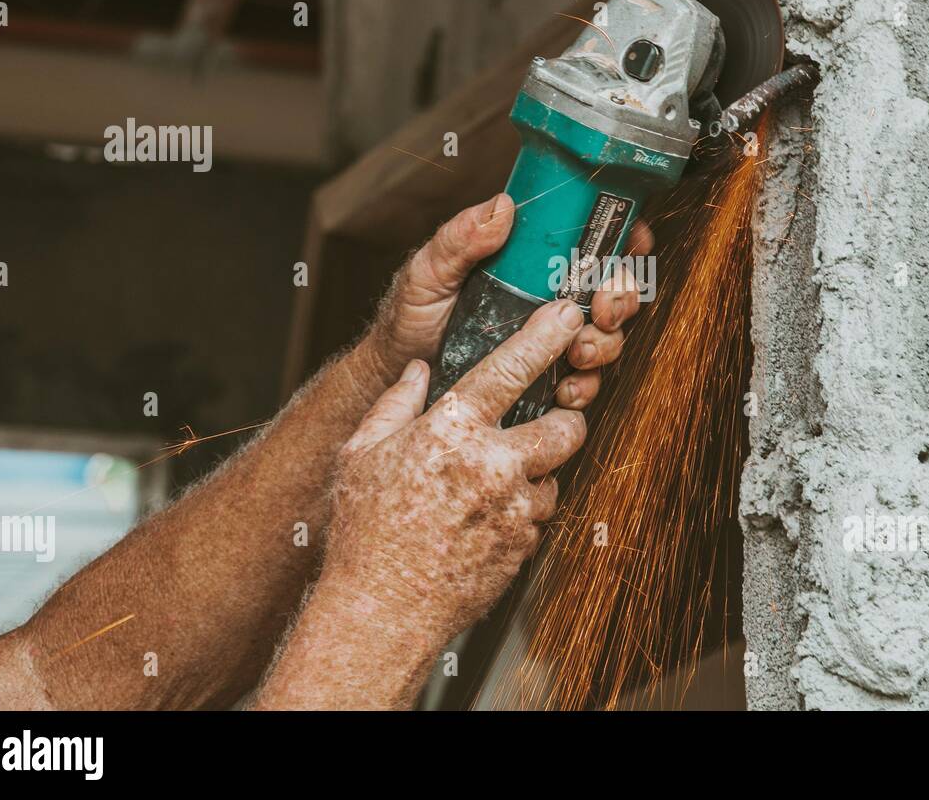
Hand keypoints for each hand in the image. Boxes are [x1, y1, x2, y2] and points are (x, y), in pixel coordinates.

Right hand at [327, 297, 588, 640]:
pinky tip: (483, 523)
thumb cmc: (364, 532)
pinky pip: (538, 517)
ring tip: (493, 485)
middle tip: (548, 421)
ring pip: (554, 475)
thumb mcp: (360, 455)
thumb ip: (394, 405)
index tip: (568, 315)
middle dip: (566, 418)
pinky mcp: (524, 545)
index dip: (546, 335)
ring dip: (536, 474)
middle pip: (566, 425)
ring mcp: (514, 509)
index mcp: (451, 430)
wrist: (380, 612)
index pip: (512, 367)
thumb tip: (419, 371)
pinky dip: (521, 513)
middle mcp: (492, 465)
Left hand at [367, 192, 653, 409]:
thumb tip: (500, 207)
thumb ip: (459, 239)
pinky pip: (586, 383)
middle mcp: (549, 298)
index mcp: (530, 262)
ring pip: (608, 336)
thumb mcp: (428, 271)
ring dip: (606, 344)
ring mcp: (552, 340)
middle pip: (613, 289)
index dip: (622, 238)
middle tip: (604, 310)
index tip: (630, 245)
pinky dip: (586, 386)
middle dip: (622, 297)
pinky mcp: (547, 380)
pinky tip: (566, 390)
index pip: (592, 240)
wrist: (397, 378)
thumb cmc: (411, 318)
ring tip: (579, 353)